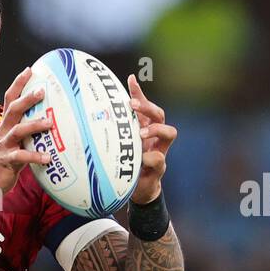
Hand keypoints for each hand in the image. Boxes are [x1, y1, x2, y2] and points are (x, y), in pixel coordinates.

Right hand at [0, 67, 52, 195]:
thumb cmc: (5, 159)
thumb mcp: (14, 141)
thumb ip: (28, 131)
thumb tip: (52, 121)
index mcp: (5, 125)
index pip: (9, 99)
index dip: (18, 84)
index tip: (30, 70)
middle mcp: (3, 132)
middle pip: (12, 110)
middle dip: (26, 99)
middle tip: (42, 90)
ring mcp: (4, 146)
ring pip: (17, 131)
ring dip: (33, 125)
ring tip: (49, 122)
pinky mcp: (5, 161)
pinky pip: (21, 157)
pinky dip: (34, 156)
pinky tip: (47, 157)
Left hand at [127, 75, 176, 204]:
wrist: (138, 190)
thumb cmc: (129, 163)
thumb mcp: (120, 146)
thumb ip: (115, 132)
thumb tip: (99, 114)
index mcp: (145, 128)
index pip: (145, 106)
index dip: (140, 92)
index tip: (130, 80)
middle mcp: (155, 137)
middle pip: (160, 114)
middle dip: (148, 107)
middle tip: (132, 105)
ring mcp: (160, 151)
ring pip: (170, 133)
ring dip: (156, 129)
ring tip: (141, 133)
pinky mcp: (159, 168)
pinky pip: (159, 160)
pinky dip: (148, 159)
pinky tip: (139, 160)